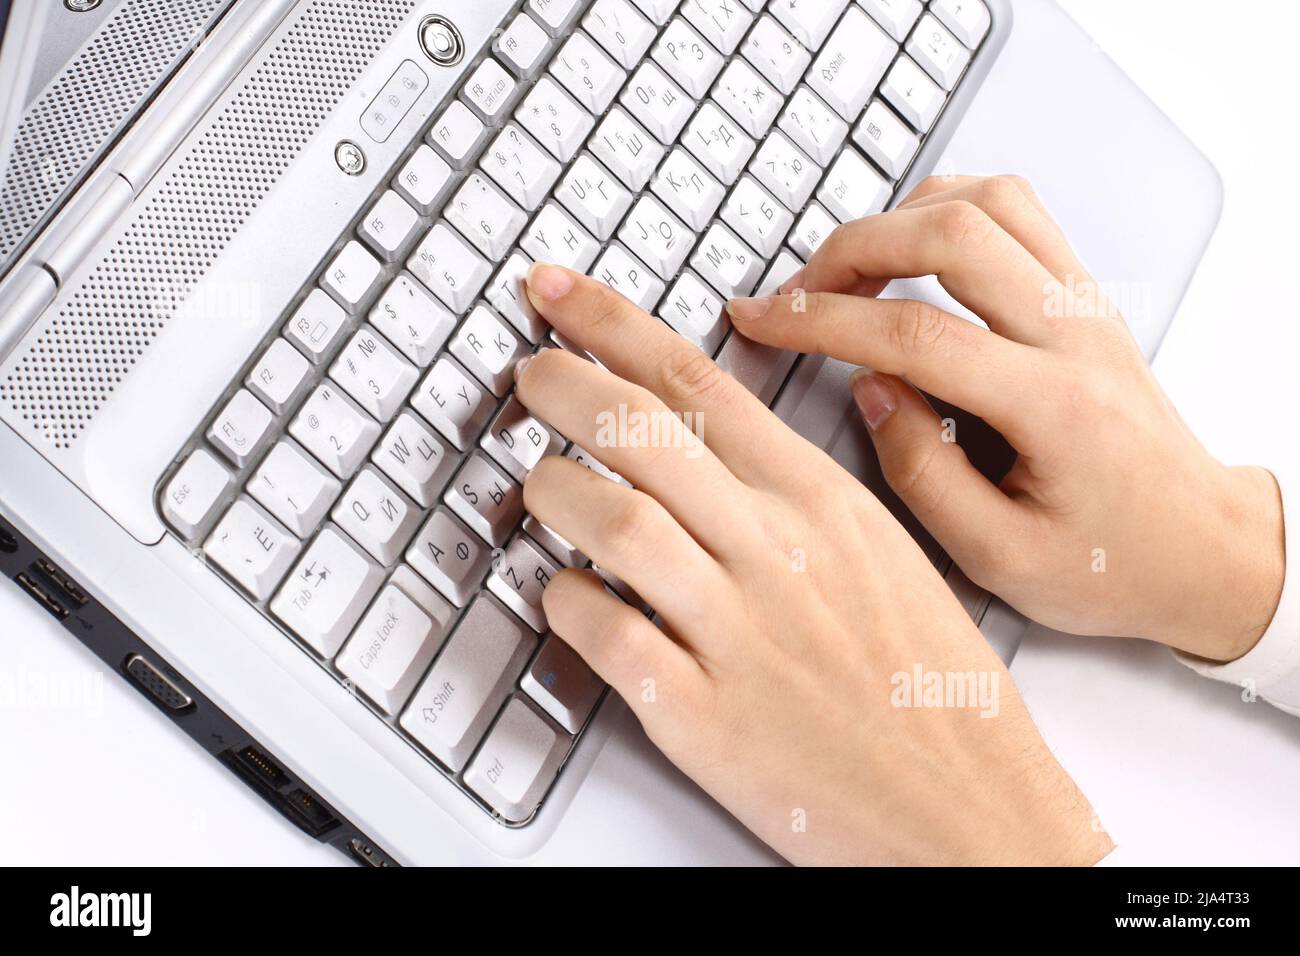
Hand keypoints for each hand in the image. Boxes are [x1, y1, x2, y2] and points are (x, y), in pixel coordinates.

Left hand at [514, 263, 1110, 865]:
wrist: (973, 802)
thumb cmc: (931, 680)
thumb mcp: (881, 549)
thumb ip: (796, 488)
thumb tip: (710, 437)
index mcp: (821, 501)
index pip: (695, 382)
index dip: (609, 325)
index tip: (555, 294)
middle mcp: (776, 551)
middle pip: (640, 431)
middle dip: (561, 383)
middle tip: (526, 372)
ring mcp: (737, 631)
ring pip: (615, 520)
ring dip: (554, 488)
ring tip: (539, 482)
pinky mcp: (703, 715)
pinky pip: (607, 635)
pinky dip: (566, 602)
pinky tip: (563, 591)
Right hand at [728, 175, 1283, 662]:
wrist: (1202, 548)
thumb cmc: (1111, 564)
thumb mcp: (1000, 558)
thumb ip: (922, 473)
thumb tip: (869, 389)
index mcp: (1054, 406)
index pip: (914, 334)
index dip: (820, 321)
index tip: (763, 320)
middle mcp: (1076, 334)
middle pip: (952, 233)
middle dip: (853, 248)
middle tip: (797, 291)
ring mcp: (1085, 304)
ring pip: (987, 199)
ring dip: (901, 217)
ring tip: (850, 269)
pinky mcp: (1083, 297)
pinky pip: (1015, 210)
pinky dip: (946, 210)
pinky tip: (911, 251)